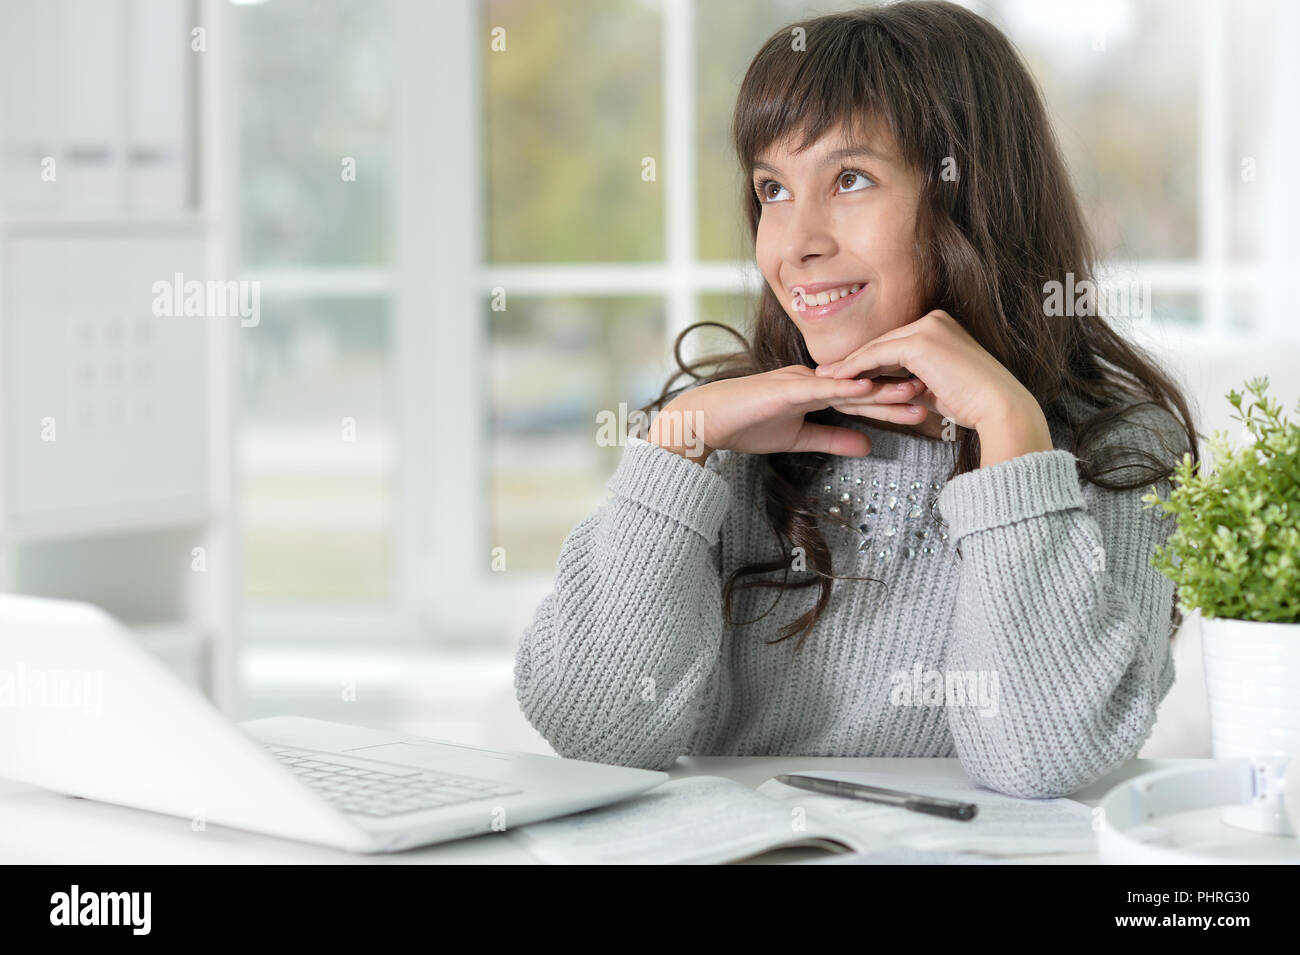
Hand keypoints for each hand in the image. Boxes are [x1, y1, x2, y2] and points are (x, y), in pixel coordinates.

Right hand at [647, 364, 929, 462]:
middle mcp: (811, 380)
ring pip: (848, 385)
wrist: (705, 422)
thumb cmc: (744, 426)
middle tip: (936, 395)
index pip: (861, 396)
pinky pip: (819, 388)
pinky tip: (867, 387)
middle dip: (898, 392)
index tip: (925, 406)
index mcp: (815, 390)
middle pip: (863, 387)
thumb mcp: (797, 438)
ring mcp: (798, 382)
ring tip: (914, 391)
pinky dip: (844, 388)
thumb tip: (869, 446)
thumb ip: (832, 440)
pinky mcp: (784, 389)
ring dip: (881, 388)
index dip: (893, 402)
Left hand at [813, 309, 1033, 433]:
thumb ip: (914, 381)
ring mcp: (927, 327)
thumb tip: (893, 389)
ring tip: (824, 378)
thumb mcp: (937, 387)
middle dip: (853, 360)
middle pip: (884, 342)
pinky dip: (856, 368)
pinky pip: (878, 356)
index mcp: (940, 327)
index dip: (869, 359)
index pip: (896, 344)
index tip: (846, 372)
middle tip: (825, 372)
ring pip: (877, 348)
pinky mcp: (919, 342)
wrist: (998, 406)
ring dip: (849, 364)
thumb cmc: (973, 404)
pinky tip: (838, 380)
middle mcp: (934, 320)